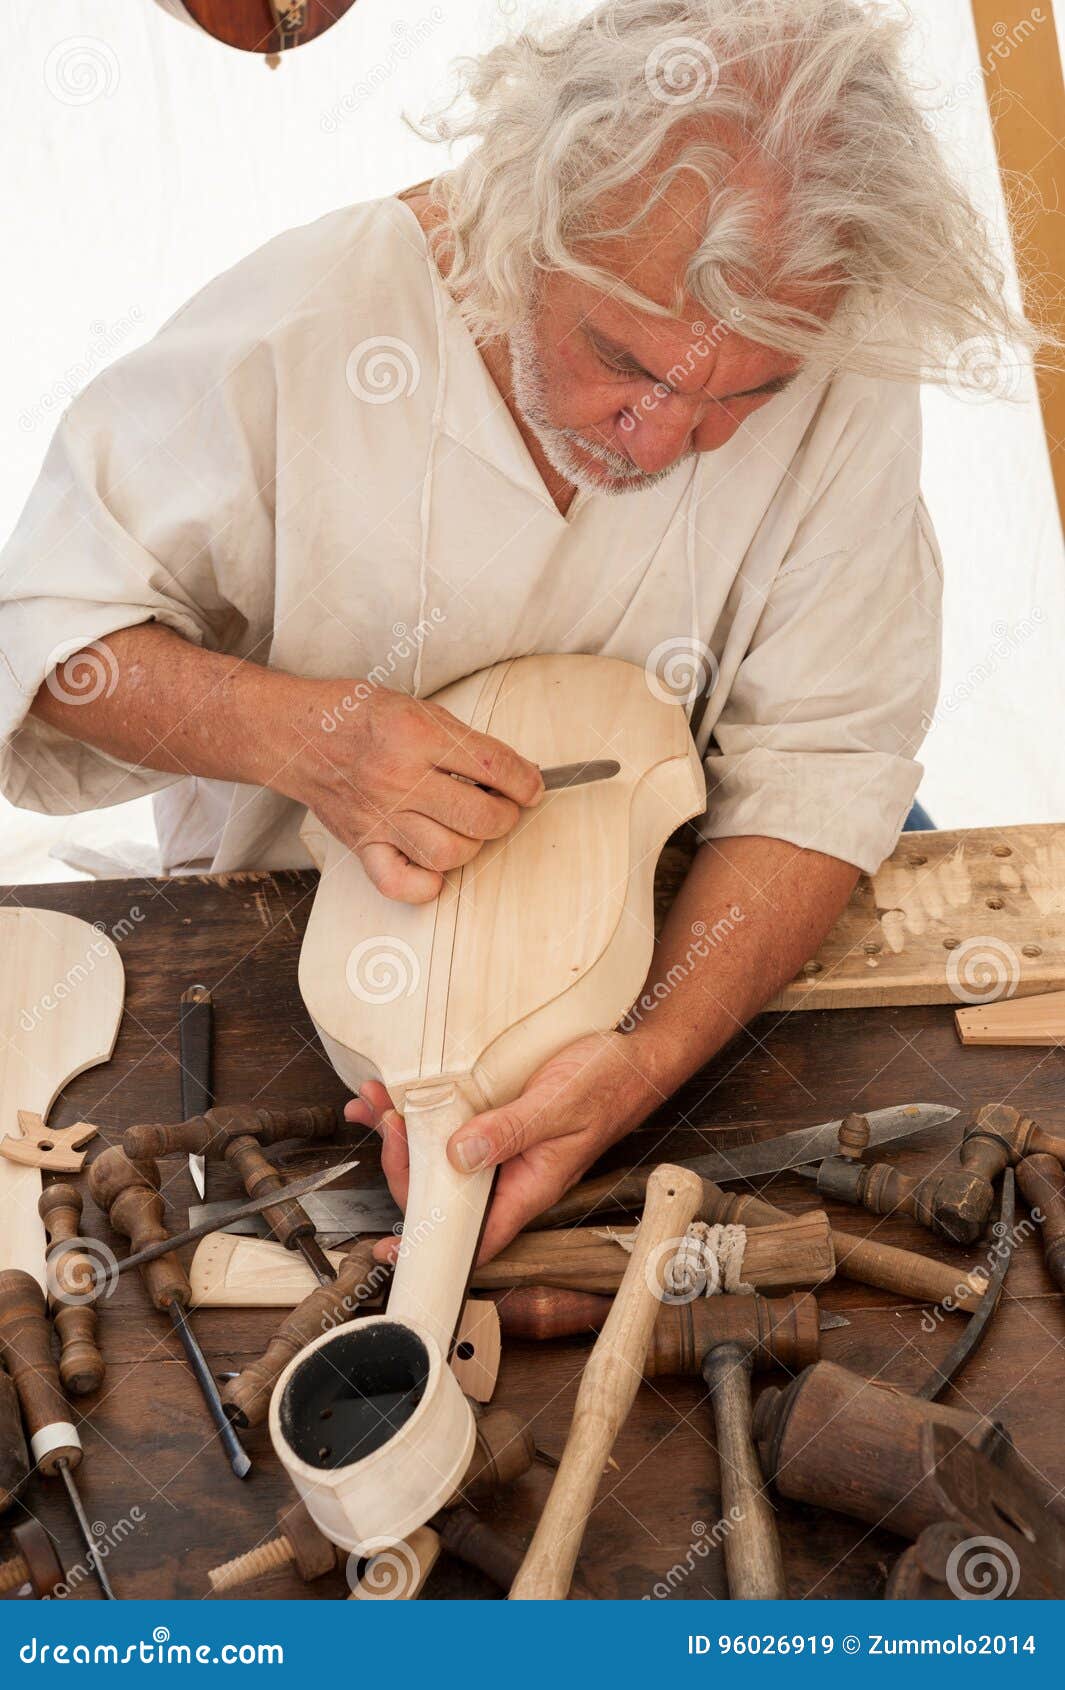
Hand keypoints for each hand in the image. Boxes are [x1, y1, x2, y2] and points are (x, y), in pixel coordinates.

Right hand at [285, 681, 542, 901]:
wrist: (296, 735)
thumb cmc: (358, 716)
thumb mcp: (417, 708)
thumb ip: (464, 741)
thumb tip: (517, 773)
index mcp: (414, 735)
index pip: (491, 766)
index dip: (525, 781)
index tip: (532, 787)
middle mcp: (396, 778)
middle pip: (478, 818)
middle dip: (506, 816)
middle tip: (504, 807)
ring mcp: (378, 816)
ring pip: (448, 854)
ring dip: (472, 845)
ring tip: (469, 828)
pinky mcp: (362, 844)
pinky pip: (401, 884)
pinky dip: (426, 884)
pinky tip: (435, 864)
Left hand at [345, 1032, 657, 1262]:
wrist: (634, 1053)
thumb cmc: (609, 1083)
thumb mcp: (559, 1104)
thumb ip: (511, 1132)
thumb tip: (459, 1157)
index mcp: (528, 1186)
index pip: (473, 1237)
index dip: (430, 1247)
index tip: (388, 1249)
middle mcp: (510, 1173)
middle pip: (443, 1191)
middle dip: (403, 1163)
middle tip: (386, 1124)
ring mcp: (502, 1146)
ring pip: (441, 1156)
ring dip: (404, 1132)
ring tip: (375, 1102)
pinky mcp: (498, 1118)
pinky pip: (451, 1124)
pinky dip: (421, 1108)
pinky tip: (398, 1090)